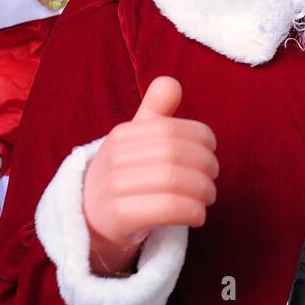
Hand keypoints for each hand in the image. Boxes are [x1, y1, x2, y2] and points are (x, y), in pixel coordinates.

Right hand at [83, 76, 218, 276]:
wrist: (92, 223)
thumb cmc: (124, 178)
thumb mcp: (135, 143)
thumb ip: (155, 113)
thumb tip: (171, 82)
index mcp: (121, 134)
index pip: (173, 129)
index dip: (202, 139)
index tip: (210, 152)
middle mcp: (114, 158)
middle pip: (175, 155)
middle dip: (205, 167)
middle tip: (212, 179)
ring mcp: (113, 189)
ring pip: (174, 182)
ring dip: (203, 191)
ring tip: (206, 197)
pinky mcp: (119, 218)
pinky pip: (168, 209)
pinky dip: (193, 211)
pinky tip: (197, 215)